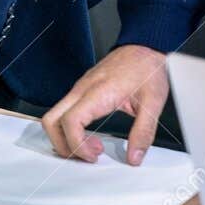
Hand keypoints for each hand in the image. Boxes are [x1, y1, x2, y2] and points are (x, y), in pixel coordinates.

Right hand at [41, 44, 168, 164]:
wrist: (143, 46)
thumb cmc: (146, 69)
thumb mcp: (153, 103)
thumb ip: (143, 132)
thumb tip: (134, 158)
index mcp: (97, 92)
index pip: (70, 121)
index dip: (78, 144)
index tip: (95, 155)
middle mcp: (81, 90)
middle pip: (50, 121)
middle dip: (62, 145)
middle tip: (88, 156)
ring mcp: (78, 89)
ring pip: (53, 117)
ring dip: (65, 138)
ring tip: (91, 147)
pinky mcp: (81, 91)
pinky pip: (64, 112)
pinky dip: (70, 129)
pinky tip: (90, 136)